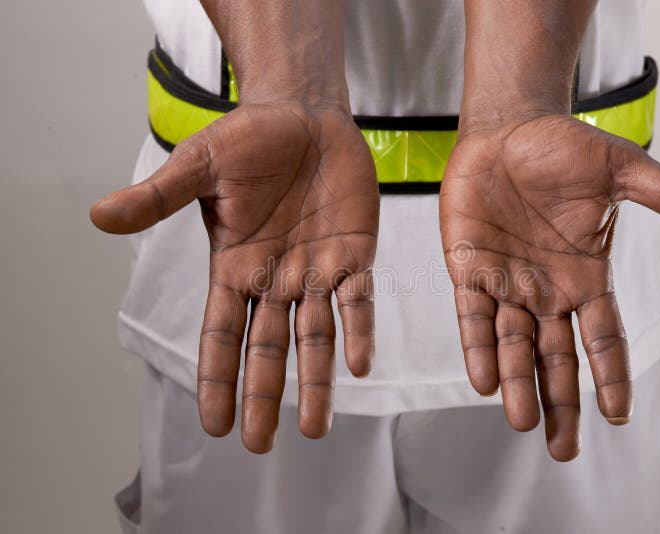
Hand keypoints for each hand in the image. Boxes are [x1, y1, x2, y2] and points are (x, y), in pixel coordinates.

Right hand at [91, 103, 378, 451]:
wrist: (304, 117)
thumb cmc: (249, 140)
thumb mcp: (199, 166)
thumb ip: (159, 196)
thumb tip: (99, 217)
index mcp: (234, 266)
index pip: (221, 333)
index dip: (218, 378)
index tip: (215, 424)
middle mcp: (274, 279)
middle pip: (266, 348)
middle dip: (263, 395)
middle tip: (258, 446)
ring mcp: (314, 271)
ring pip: (314, 337)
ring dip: (315, 381)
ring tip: (315, 428)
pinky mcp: (353, 255)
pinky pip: (356, 300)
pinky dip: (358, 331)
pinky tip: (358, 367)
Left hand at [440, 114, 659, 460]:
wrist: (509, 131)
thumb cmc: (564, 151)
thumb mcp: (620, 171)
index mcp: (585, 276)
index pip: (604, 336)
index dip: (611, 375)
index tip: (617, 415)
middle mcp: (547, 290)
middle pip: (556, 359)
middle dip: (560, 403)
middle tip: (563, 450)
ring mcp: (507, 283)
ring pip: (514, 346)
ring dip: (518, 384)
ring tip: (524, 422)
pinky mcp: (469, 269)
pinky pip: (474, 316)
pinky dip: (479, 346)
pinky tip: (484, 380)